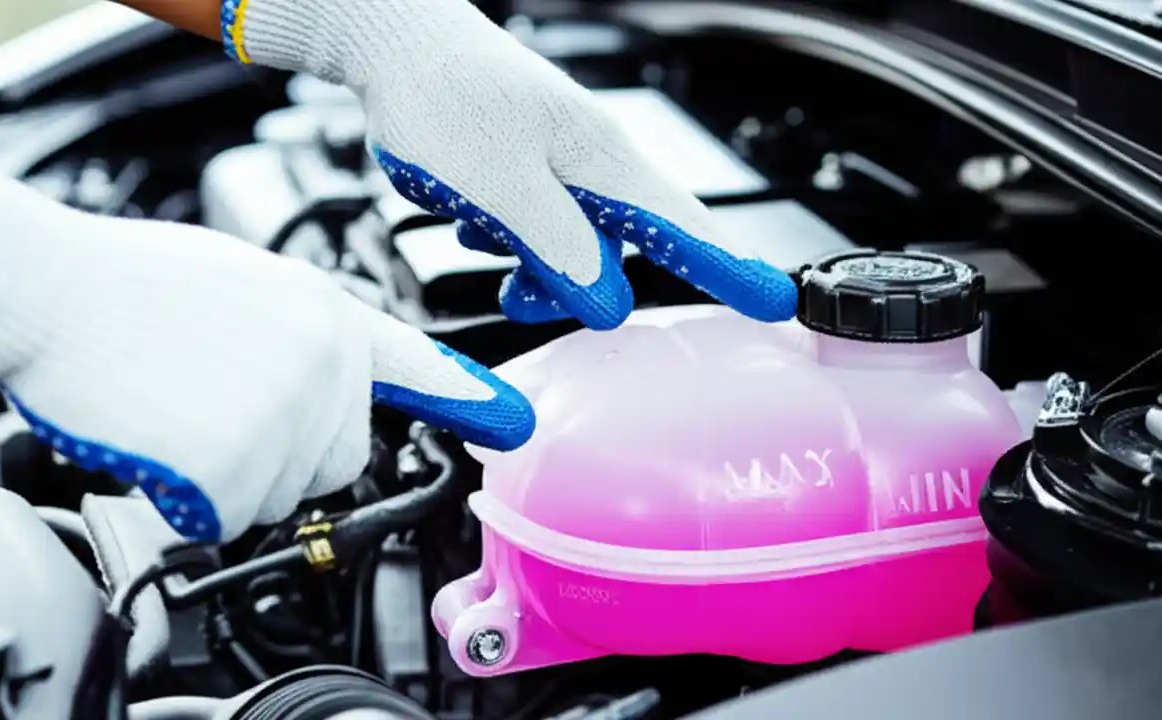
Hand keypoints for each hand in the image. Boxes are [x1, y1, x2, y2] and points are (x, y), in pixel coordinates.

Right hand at [0, 163, 533, 541]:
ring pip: (283, 494)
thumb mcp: (250, 286)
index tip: (514, 421)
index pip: (419, 366)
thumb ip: (305, 337)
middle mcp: (326, 364)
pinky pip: (231, 516)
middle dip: (287, 455)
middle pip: (340, 460)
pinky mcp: (242, 463)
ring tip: (184, 413)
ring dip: (235, 476)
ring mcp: (290, 414)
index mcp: (330, 315)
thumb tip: (325, 379)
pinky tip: (166, 443)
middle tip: (220, 411)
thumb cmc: (134, 288)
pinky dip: (193, 498)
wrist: (57, 288)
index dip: (468, 399)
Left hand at [226, 0, 798, 327]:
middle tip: (521, 296)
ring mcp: (555, 152)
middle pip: (620, 241)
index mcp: (598, 157)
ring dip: (531, 259)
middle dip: (579, 281)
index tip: (772, 300)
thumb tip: (607, 299)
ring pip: (569, 233)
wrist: (389, 34)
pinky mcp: (522, 154)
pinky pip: (534, 213)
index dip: (728, 268)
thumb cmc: (440, 94)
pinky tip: (471, 218)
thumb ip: (557, 244)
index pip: (683, 224)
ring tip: (484, 246)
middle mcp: (587, 154)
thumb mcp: (499, 187)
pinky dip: (507, 230)